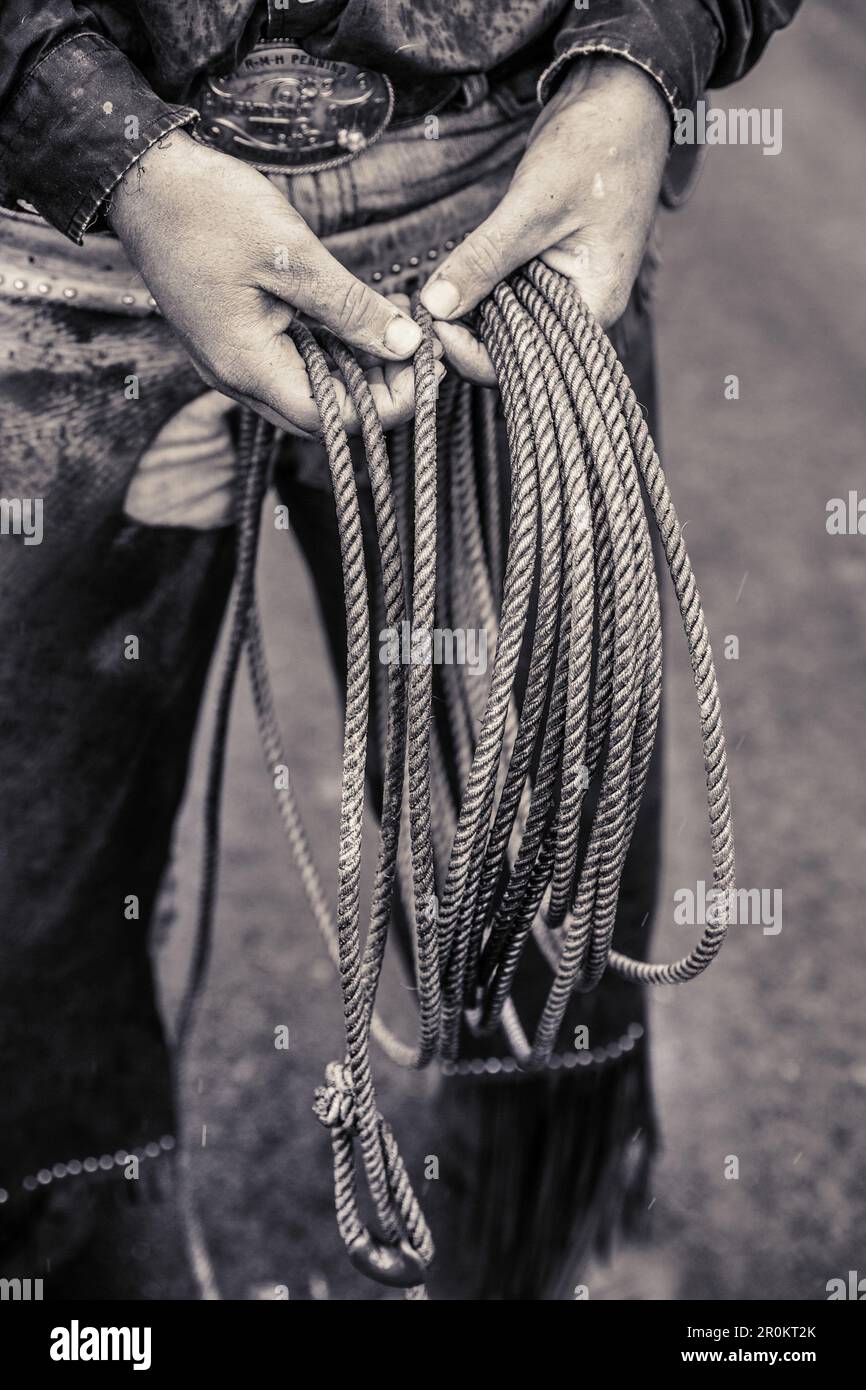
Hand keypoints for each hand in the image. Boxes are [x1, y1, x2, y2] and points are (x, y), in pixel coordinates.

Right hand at [109, 130, 441, 435]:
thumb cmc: (209, 209)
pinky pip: (290, 364)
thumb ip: (350, 307)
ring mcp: (231, 359)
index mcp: (247, 366)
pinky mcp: (233, 338)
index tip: (423, 371)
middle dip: (375, 393)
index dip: (382, 406)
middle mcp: (236, 376)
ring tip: (399, 331)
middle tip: (419, 352)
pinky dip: (329, 351)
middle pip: (320, 414)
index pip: (329, 418)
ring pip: (307, 390)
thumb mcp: (293, 256)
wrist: (143, 179)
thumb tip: (406, 344)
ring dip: (354, 371)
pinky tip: (360, 321)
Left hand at [418, 58, 669, 383]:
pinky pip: (504, 292)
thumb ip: (484, 258)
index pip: (524, 363)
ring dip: (468, 309)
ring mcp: (561, 288)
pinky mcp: (543, 267)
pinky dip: (478, 284)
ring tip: (434, 287)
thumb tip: (435, 305)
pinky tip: (453, 271)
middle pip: (511, 349)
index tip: (434, 325)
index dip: (473, 354)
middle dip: (466, 334)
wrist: (620, 100)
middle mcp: (577, 310)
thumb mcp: (533, 206)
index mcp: (591, 309)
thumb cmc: (595, 149)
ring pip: (503, 321)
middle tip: (424, 306)